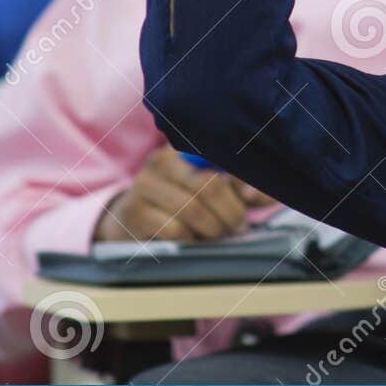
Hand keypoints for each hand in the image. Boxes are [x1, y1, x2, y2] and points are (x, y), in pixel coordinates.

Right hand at [94, 147, 275, 242]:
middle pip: (208, 185)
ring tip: (219, 234)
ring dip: (213, 229)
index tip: (250, 199)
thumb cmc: (183, 201)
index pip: (220, 156)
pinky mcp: (134, 212)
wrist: (132, 220)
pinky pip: (174, 229)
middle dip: (230, 212)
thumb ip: (241, 188)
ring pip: (192, 209)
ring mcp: (144, 184)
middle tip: (238, 227)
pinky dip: (191, 239)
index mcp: (185, 146)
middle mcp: (162, 159)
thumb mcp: (214, 189)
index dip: (241, 180)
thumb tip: (254, 194)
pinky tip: (193, 239)